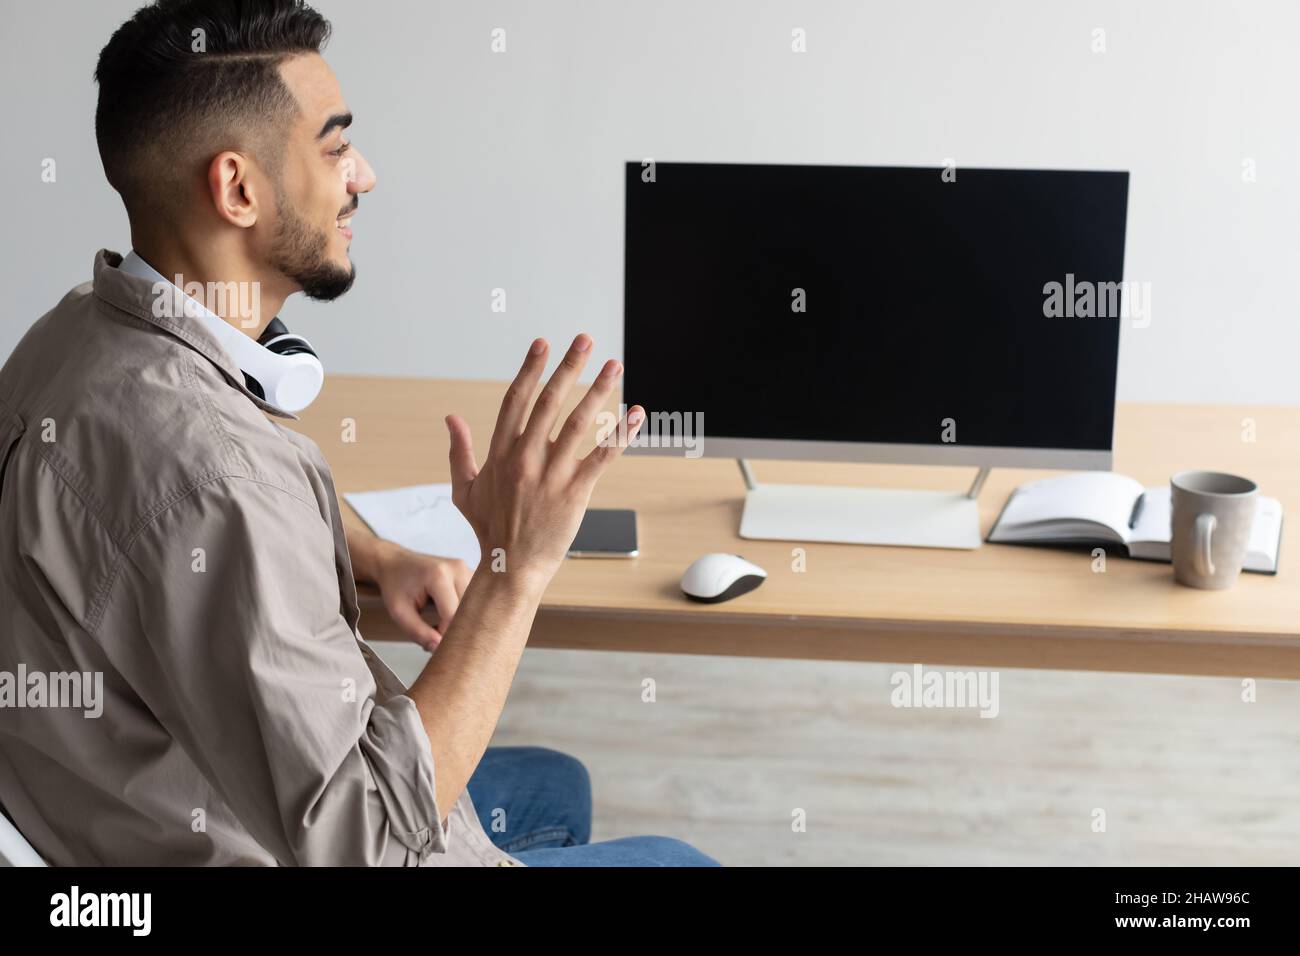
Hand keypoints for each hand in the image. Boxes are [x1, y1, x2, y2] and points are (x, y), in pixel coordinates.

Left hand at [372, 543, 471, 650]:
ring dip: (460, 621)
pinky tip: (448, 614)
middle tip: (434, 635)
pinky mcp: (471, 574)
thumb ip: (418, 632)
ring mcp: (467, 569)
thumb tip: (439, 648)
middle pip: (466, 611)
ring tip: (439, 623)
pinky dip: (464, 613)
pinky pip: (475, 601)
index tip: (432, 644)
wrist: (396, 562)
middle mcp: (458, 569)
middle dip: (454, 629)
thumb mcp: (399, 612)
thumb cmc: (396, 586)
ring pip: (473, 608)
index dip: (445, 635)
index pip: (452, 615)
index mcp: (438, 576)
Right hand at [444, 334, 643, 590]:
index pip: (516, 400)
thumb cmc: (489, 530)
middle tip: (584, 339)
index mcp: (500, 453)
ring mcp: (551, 474)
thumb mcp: (463, 489)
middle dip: (568, 366)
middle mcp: (525, 458)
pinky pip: (603, 456)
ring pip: (580, 422)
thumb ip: (458, 451)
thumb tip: (451, 418)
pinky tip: (636, 413)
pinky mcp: (575, 492)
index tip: (543, 344)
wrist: (510, 567)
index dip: (531, 369)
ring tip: (614, 366)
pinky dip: (621, 433)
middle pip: (550, 401)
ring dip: (600, 390)